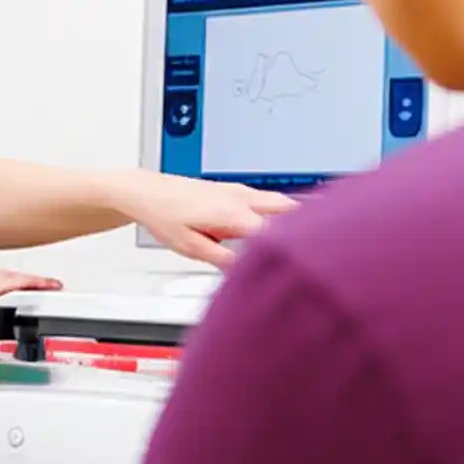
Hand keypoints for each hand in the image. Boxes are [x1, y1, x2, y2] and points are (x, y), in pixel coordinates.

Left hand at [114, 171, 297, 267]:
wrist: (146, 192)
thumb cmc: (162, 216)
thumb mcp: (190, 247)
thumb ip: (223, 260)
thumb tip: (245, 273)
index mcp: (233, 213)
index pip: (276, 234)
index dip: (292, 251)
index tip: (304, 265)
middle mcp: (241, 197)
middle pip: (290, 209)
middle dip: (307, 228)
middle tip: (317, 250)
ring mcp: (239, 190)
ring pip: (281, 202)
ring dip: (294, 219)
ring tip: (302, 241)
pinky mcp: (234, 189)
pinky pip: (267, 199)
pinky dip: (280, 212)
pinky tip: (279, 228)